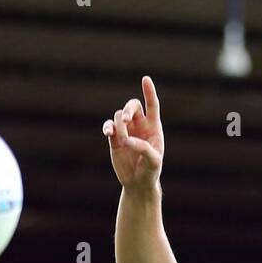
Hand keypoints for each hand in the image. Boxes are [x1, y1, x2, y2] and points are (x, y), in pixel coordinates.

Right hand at [102, 75, 163, 190]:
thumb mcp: (153, 162)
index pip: (152, 105)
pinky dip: (108, 127)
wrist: (138, 183)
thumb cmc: (150, 172)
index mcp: (153, 128)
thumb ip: (144, 148)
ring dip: (119, 124)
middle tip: (125, 119)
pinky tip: (108, 132)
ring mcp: (126, 131)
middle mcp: (139, 126)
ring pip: (119, 116)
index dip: (149, 92)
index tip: (145, 79)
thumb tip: (127, 139)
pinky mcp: (115, 139)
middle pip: (132, 106)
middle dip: (128, 109)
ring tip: (122, 140)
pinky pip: (109, 126)